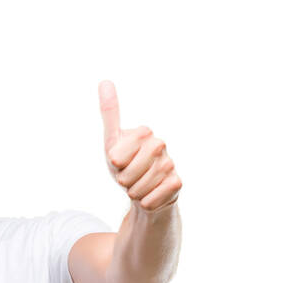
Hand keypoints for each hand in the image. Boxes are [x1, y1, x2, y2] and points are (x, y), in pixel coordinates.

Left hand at [99, 80, 180, 210]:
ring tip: (139, 186)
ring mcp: (170, 164)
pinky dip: (146, 202)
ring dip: (135, 193)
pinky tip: (151, 195)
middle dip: (124, 181)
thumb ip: (109, 114)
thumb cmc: (126, 165)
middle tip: (129, 178)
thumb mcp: (112, 142)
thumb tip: (105, 80)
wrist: (146, 191)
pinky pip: (153, 198)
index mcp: (144, 132)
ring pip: (141, 188)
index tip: (120, 163)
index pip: (117, 157)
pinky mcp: (177, 183)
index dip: (114, 166)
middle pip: (128, 173)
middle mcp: (160, 145)